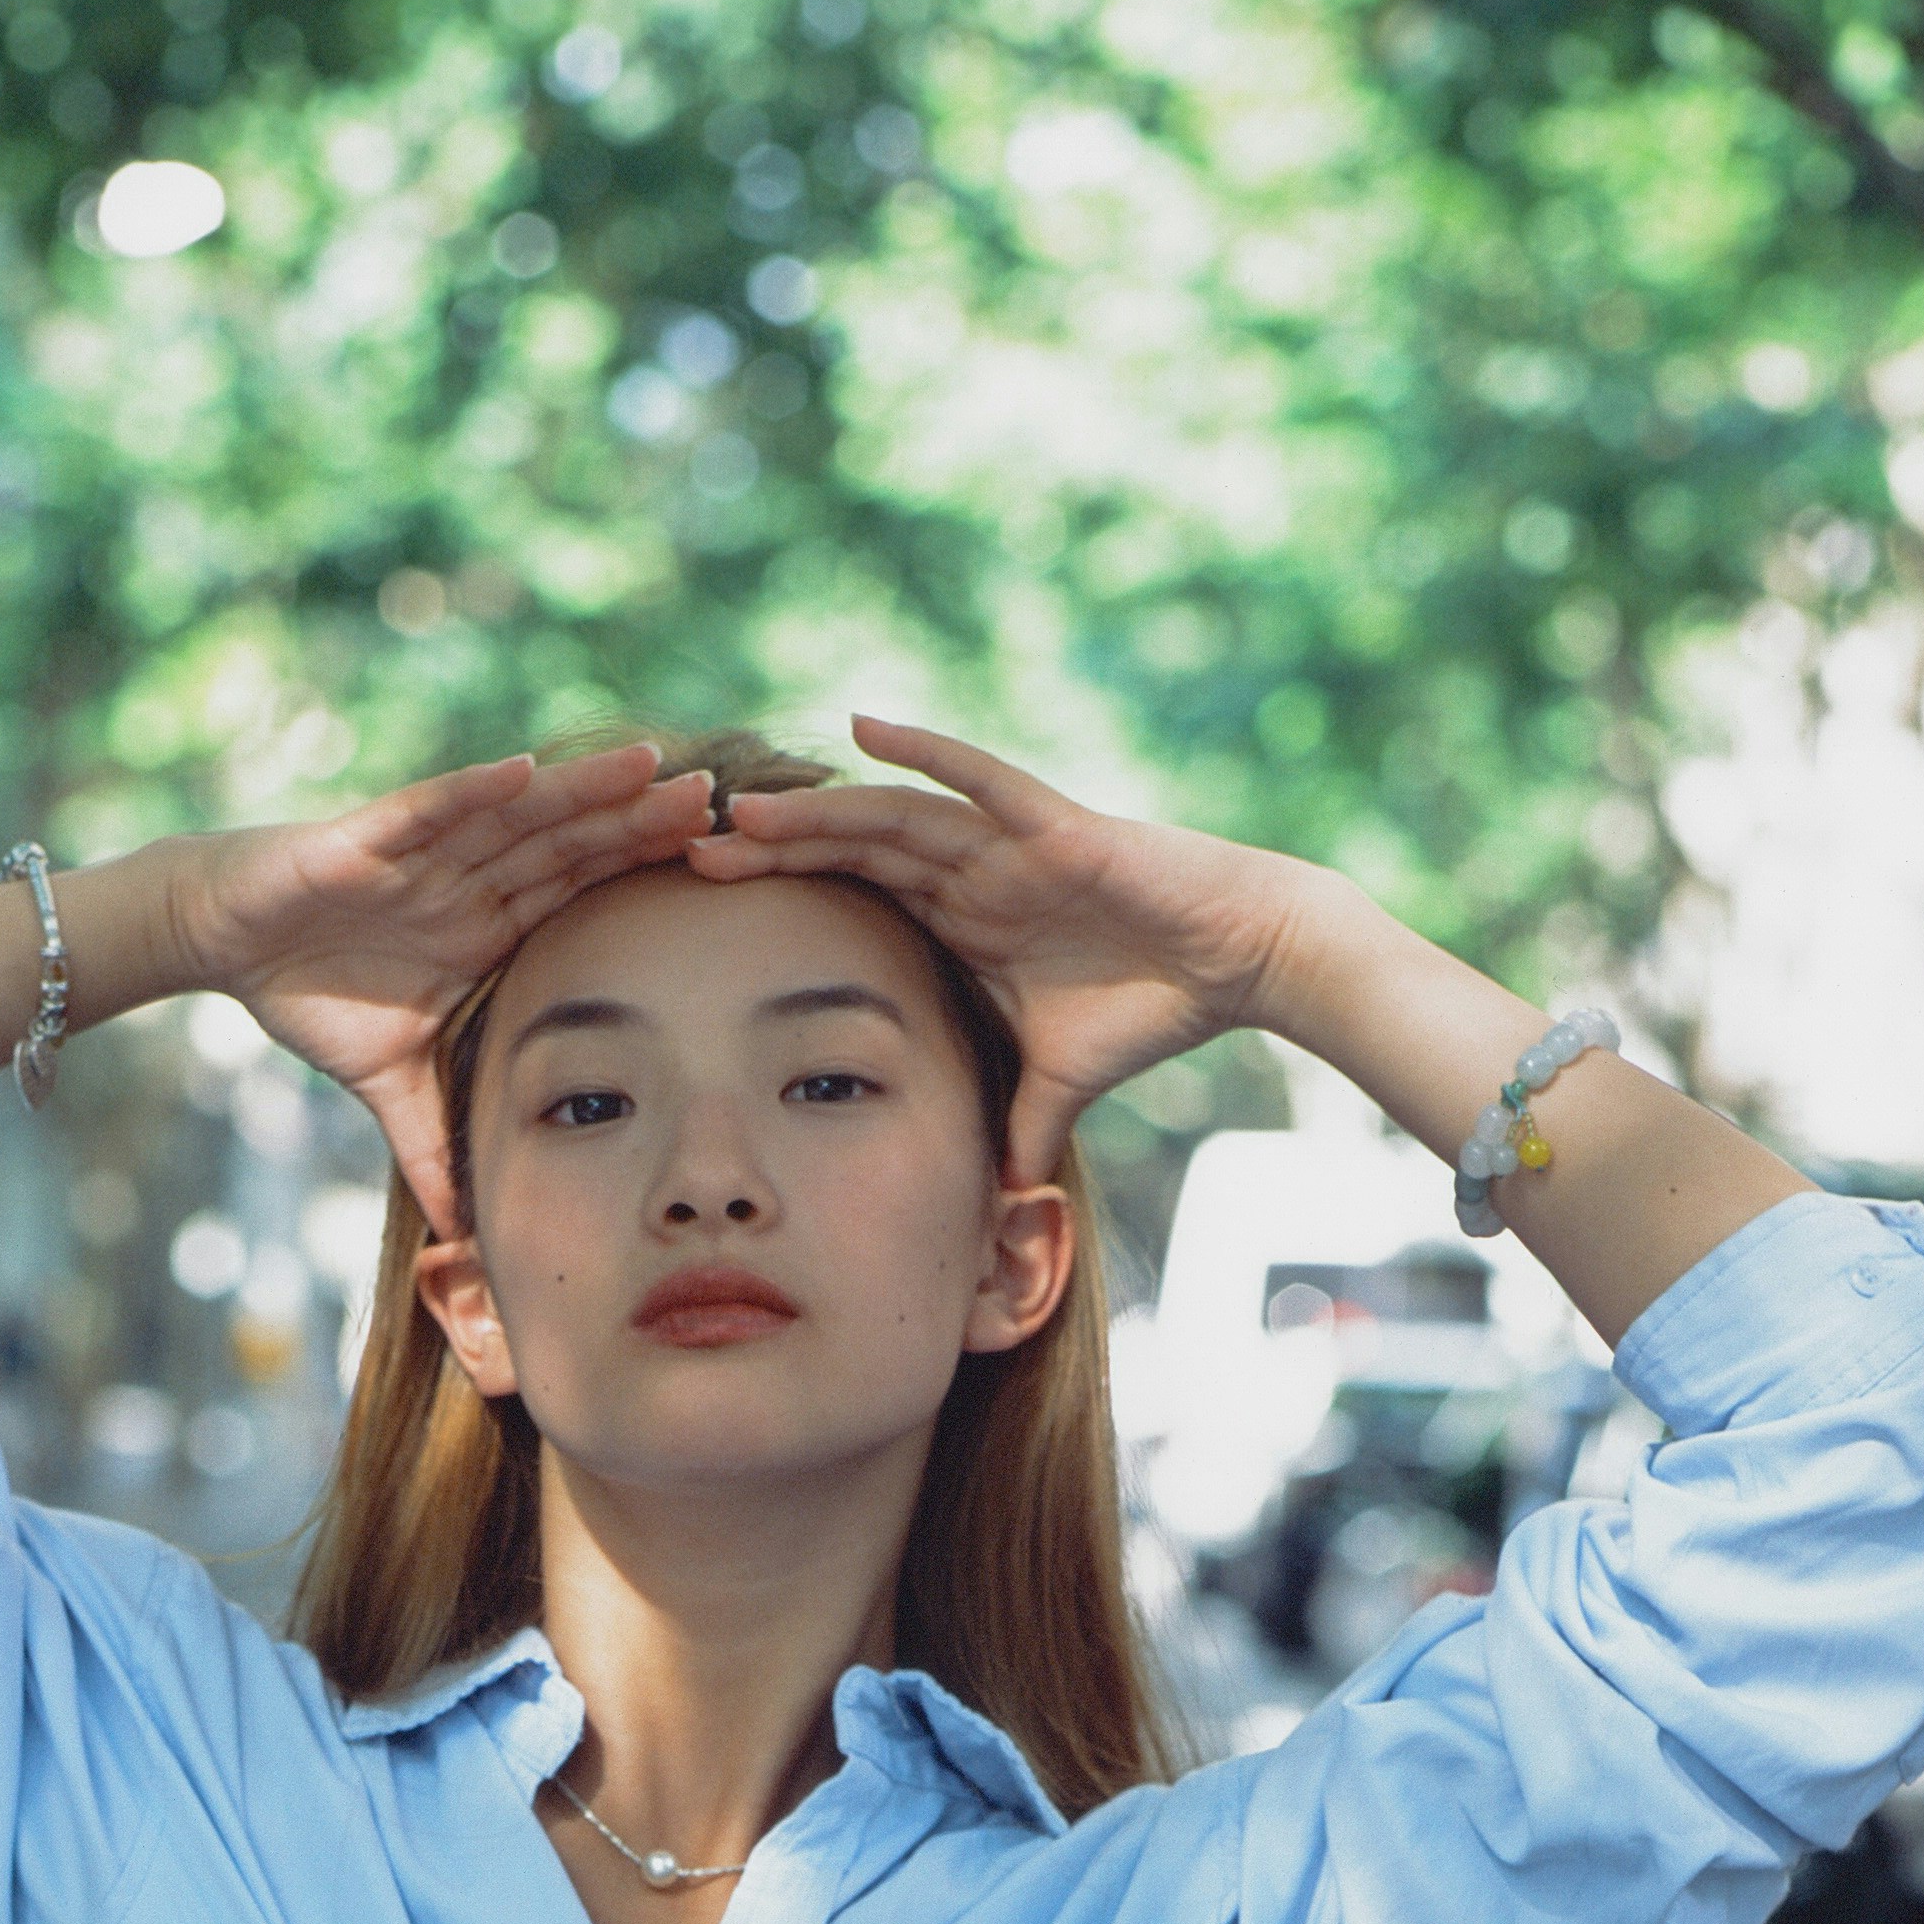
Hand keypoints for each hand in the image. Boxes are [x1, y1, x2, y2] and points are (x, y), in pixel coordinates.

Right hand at [177, 745, 714, 1227]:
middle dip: (639, 822)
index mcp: (488, 926)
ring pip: (518, 817)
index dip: (643, 881)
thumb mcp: (387, 1084)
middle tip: (723, 802)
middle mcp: (470, 879)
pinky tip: (527, 771)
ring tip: (650, 766)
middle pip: (570, 845)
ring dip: (580, 791)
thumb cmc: (309, 993)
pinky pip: (431, 811)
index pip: (581, 897)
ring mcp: (425, 853)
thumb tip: (465, 1235)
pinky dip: (474, 793)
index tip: (718, 875)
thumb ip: (432, 1148)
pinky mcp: (369, 838)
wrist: (224, 938)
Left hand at [685, 716, 1324, 1182]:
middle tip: (685, 851)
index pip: (856, 902)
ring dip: (817, 812)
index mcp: (964, 920)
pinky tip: (862, 725)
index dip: (786, 898)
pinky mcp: (1052, 826)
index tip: (712, 908)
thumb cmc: (1153, 1007)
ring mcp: (1006, 844)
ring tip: (742, 809)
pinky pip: (976, 779)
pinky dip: (923, 750)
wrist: (1238, 960)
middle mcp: (972, 872)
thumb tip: (998, 1199)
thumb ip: (1019, 1127)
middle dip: (773, 853)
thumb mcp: (1061, 1083)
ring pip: (891, 818)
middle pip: (850, 854)